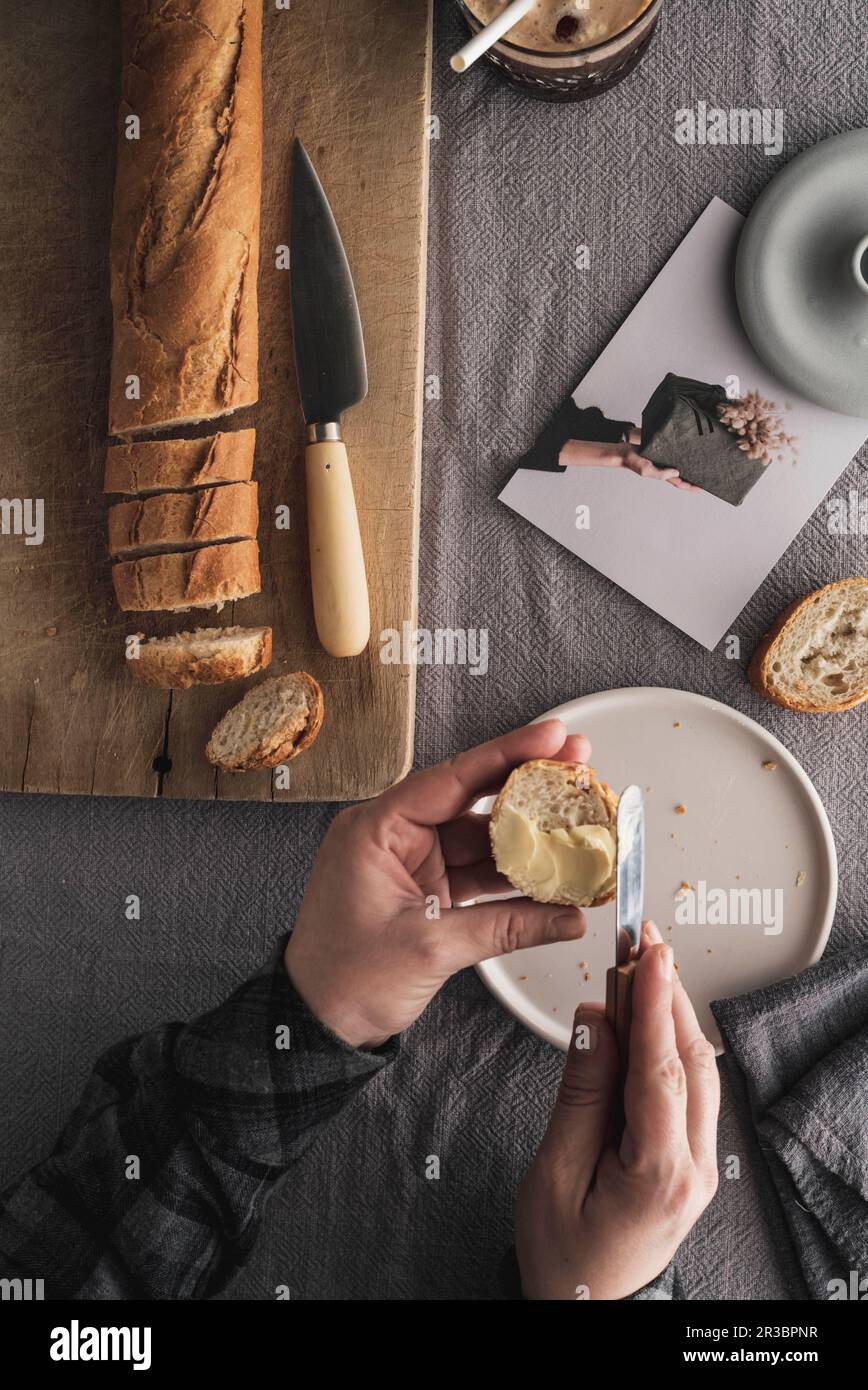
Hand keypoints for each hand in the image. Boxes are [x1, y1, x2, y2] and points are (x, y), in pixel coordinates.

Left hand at [284, 721, 591, 1048]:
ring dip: (529, 837)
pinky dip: (514, 876)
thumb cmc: (343, 979)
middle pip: (472, 799)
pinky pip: (478, 873)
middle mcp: (393, 836)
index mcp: (376, 829)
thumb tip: (565, 918)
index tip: (552, 737)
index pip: (452, 778)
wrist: (318, 1024)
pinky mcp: (426, 890)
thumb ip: (505, 927)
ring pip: (481, 837)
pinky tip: (554, 878)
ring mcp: (412, 862)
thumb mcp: (430, 948)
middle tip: (578, 765)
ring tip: (579, 824)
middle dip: (527, 785)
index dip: (508, 754)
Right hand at [515, 922, 719, 1299]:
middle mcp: (695, 1168)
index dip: (654, 1003)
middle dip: (666, 994)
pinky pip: (692, 1090)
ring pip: (698, 1071)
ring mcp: (702, 1166)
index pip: (662, 1070)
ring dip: (669, 1016)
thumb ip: (580, 1093)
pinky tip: (645, 1025)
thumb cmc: (565, 1258)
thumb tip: (593, 1019)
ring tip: (638, 971)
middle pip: (691, 1061)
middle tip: (640, 942)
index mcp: (659, 1175)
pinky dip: (669, 1047)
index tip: (649, 952)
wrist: (589, 1312)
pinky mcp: (694, 1163)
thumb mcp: (555, 1173)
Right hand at [624, 428, 702, 491]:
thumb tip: (677, 472)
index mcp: (664, 476)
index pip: (681, 483)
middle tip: (708, 478)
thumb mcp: (647, 470)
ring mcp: (664, 461)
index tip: (703, 488)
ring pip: (681, 466)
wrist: (625, 452)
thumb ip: (661, 474)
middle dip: (694, 478)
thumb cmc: (634, 462)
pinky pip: (676, 455)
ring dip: (690, 466)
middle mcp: (666, 469)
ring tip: (702, 465)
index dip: (692, 487)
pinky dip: (683, 455)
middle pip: (683, 475)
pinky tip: (690, 452)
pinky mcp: (663, 452)